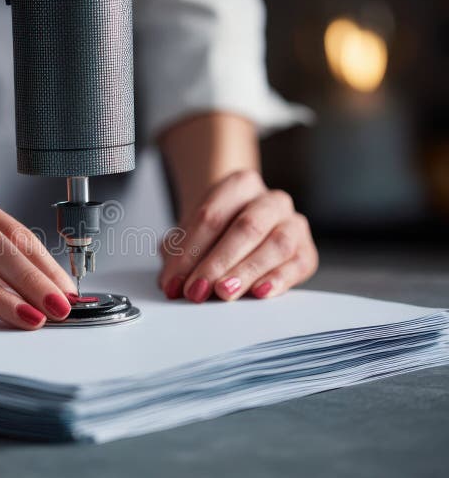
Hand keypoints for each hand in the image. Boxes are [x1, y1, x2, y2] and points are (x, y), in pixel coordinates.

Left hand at [158, 170, 317, 301]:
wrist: (242, 227)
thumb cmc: (215, 232)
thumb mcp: (189, 236)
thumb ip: (178, 255)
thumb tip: (170, 282)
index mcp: (240, 184)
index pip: (211, 215)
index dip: (189, 251)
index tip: (174, 281)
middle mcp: (272, 200)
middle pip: (246, 227)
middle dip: (217, 262)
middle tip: (197, 290)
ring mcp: (294, 223)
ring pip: (276, 244)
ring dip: (246, 271)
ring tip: (224, 292)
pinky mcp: (307, 251)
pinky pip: (297, 264)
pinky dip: (279, 279)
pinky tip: (260, 293)